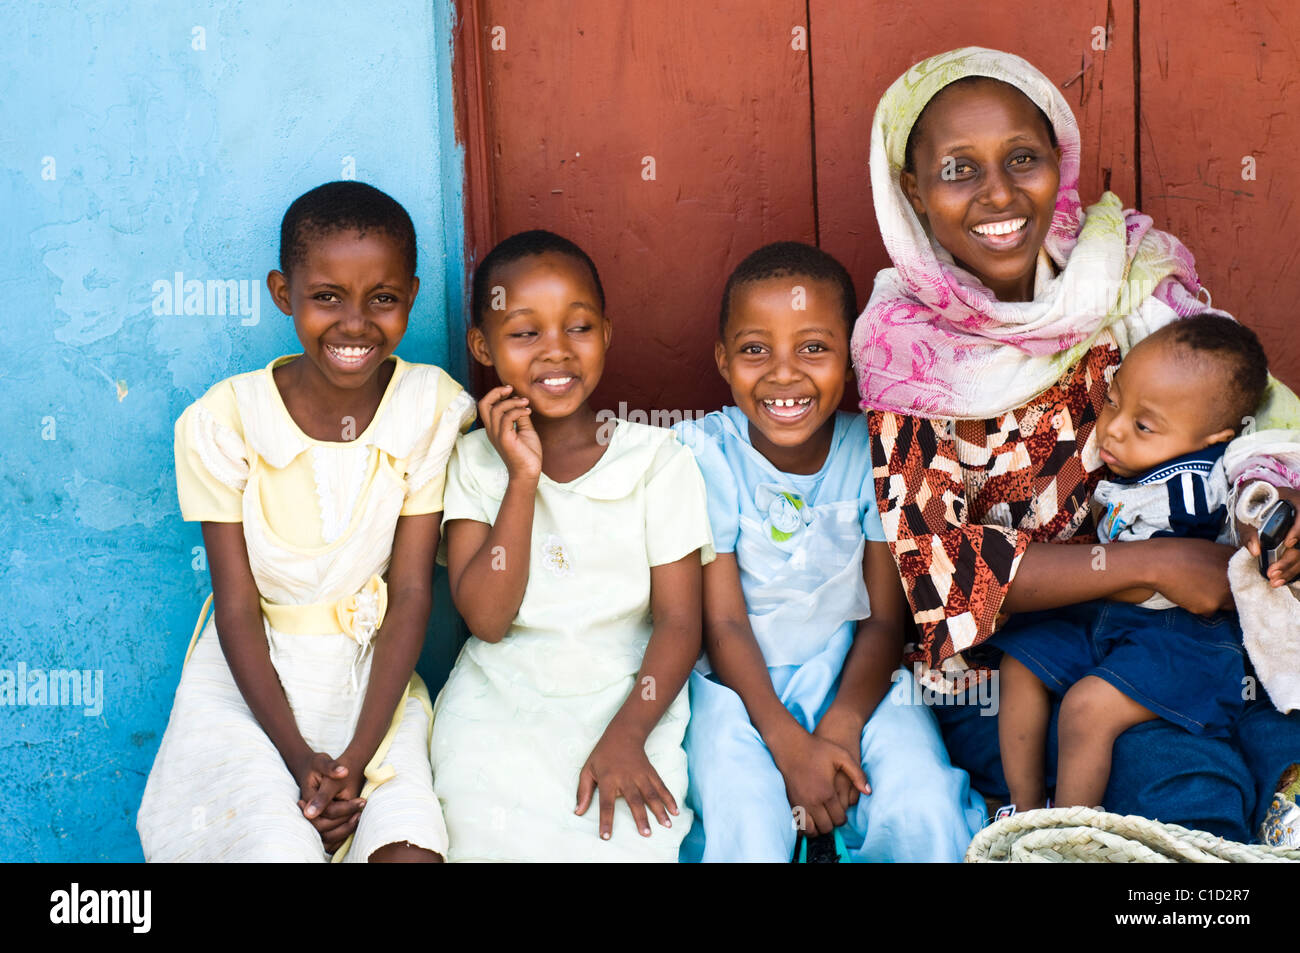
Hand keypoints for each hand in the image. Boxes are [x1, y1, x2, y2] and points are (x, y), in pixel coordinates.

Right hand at [295, 751, 364, 852]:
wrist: (310, 770)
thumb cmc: (317, 765)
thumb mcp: (322, 761)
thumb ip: (331, 768)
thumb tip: (344, 772)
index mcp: (308, 798)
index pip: (328, 811)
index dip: (347, 807)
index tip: (362, 801)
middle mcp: (307, 812)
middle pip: (325, 827)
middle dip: (345, 822)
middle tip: (361, 811)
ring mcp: (310, 819)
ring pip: (325, 837)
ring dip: (344, 830)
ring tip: (358, 817)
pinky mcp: (316, 822)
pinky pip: (327, 838)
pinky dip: (340, 835)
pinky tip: (352, 823)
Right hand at [478, 385, 541, 479]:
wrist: (529, 472)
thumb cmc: (527, 453)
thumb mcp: (525, 429)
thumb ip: (520, 416)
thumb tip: (521, 402)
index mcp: (494, 428)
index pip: (486, 405)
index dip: (496, 394)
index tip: (512, 391)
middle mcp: (492, 430)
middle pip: (484, 404)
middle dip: (496, 392)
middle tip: (511, 389)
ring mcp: (497, 435)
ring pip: (496, 409)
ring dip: (513, 402)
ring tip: (526, 403)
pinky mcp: (505, 439)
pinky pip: (507, 418)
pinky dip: (518, 411)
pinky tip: (528, 412)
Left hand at [575, 725, 678, 839]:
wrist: (623, 734)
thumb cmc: (603, 755)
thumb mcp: (587, 769)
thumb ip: (583, 791)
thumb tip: (578, 812)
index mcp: (608, 779)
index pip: (606, 803)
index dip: (606, 820)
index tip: (606, 836)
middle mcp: (626, 778)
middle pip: (634, 800)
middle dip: (641, 817)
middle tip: (646, 834)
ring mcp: (640, 775)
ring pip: (651, 794)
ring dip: (660, 810)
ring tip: (666, 825)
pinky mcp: (651, 772)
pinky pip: (661, 786)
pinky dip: (669, 798)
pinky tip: (675, 810)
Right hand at [770, 723, 869, 836]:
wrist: (790, 745)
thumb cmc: (817, 749)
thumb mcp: (842, 756)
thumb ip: (857, 774)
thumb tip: (868, 792)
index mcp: (827, 792)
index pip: (839, 819)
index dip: (843, 818)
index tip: (841, 811)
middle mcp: (812, 801)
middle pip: (826, 827)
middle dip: (831, 824)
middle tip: (833, 815)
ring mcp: (799, 803)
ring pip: (810, 830)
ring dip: (818, 828)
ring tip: (822, 818)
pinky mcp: (790, 802)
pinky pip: (798, 824)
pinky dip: (805, 826)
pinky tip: (810, 818)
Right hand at [1148, 538, 1235, 613]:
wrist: (1159, 563)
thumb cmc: (1180, 552)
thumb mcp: (1210, 548)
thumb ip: (1226, 559)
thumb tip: (1233, 567)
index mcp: (1236, 563)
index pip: (1248, 578)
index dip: (1240, 582)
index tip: (1230, 583)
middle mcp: (1235, 580)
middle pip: (1239, 594)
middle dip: (1228, 593)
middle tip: (1210, 586)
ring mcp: (1223, 594)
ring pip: (1225, 605)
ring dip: (1215, 601)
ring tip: (1197, 589)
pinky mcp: (1209, 607)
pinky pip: (1208, 611)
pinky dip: (1200, 606)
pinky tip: (1188, 595)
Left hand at [1236, 484, 1299, 587]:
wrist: (1256, 497)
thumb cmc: (1251, 503)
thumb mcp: (1245, 513)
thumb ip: (1248, 530)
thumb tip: (1255, 550)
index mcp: (1294, 502)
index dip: (1298, 531)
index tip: (1288, 543)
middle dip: (1289, 560)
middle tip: (1272, 572)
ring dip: (1291, 569)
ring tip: (1275, 581)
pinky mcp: (1299, 542)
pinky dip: (1291, 570)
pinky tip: (1281, 580)